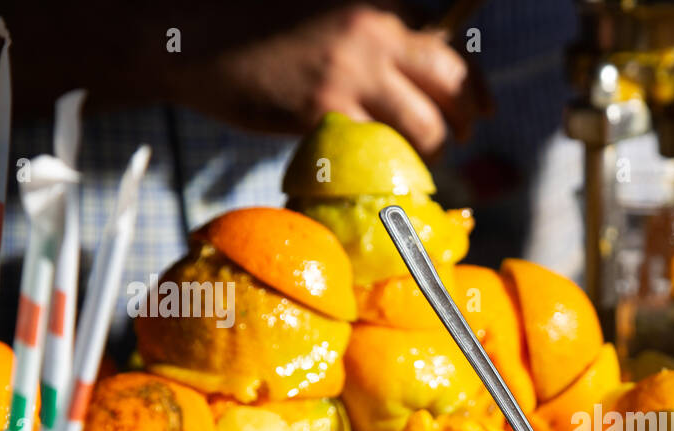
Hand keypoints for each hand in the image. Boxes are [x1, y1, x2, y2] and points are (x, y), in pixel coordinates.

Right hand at [188, 4, 481, 155]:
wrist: (188, 32)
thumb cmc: (253, 23)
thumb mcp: (325, 11)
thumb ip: (373, 37)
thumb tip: (416, 75)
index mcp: (379, 3)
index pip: (450, 45)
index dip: (474, 83)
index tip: (484, 108)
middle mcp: (374, 30)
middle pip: (452, 82)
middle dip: (466, 116)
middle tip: (462, 137)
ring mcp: (352, 71)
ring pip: (426, 125)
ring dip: (430, 149)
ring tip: (418, 159)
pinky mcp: (325, 109)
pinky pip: (380, 148)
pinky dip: (387, 165)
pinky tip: (378, 170)